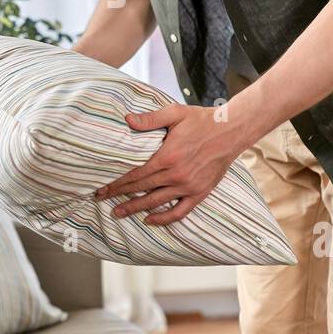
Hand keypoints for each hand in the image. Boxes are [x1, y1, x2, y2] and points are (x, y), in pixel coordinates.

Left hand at [94, 103, 248, 224]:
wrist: (231, 131)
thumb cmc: (201, 120)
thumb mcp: (175, 113)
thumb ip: (150, 119)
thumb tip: (127, 120)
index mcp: (167, 156)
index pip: (135, 175)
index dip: (117, 183)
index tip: (102, 188)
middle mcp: (176, 175)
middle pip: (142, 190)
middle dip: (120, 196)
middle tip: (102, 200)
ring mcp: (188, 187)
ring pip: (156, 203)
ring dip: (136, 209)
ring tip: (119, 213)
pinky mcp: (200, 193)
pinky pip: (179, 212)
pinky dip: (164, 219)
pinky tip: (150, 220)